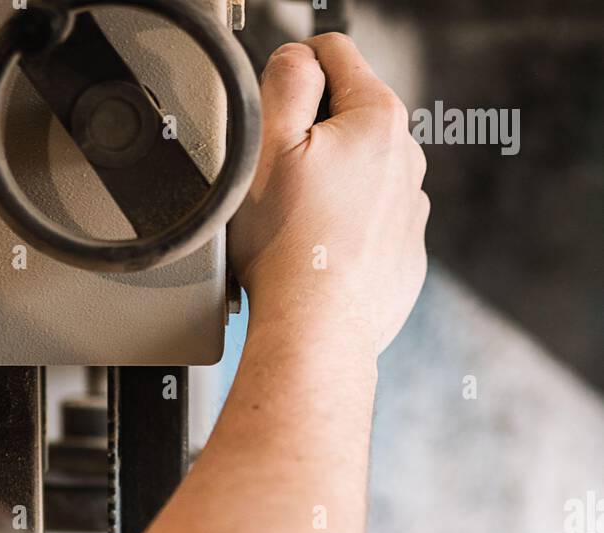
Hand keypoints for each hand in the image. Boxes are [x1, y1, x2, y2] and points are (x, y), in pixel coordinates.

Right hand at [229, 33, 428, 355]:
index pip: (335, 53)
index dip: (294, 68)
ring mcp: (411, 212)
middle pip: (351, 118)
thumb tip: (300, 58)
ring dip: (332, 188)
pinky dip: (346, 235)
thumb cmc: (286, 248)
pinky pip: (371, 228)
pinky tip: (318, 258)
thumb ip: (286, 78)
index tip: (273, 112)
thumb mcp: (265, 143)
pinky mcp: (405, 258)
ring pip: (363, 175)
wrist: (315, 335)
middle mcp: (408, 160)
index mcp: (378, 119)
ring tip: (296, 229)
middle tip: (277, 184)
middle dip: (314, 138)